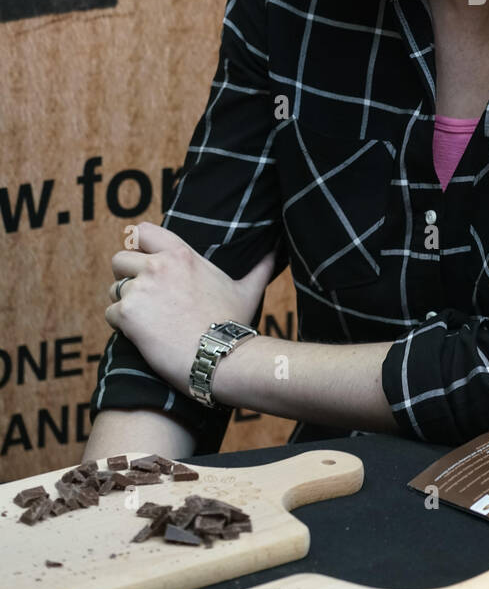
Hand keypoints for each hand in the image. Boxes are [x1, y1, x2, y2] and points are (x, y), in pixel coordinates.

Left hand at [105, 222, 275, 393]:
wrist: (219, 357)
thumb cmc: (232, 325)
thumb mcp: (247, 290)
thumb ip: (259, 268)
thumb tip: (277, 253)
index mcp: (181, 254)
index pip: (141, 231)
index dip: (137, 246)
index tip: (143, 263)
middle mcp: (158, 265)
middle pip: (120, 260)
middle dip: (126, 279)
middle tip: (144, 299)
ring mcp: (140, 288)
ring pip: (113, 290)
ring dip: (124, 305)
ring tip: (147, 322)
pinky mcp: (127, 313)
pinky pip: (110, 315)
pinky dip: (121, 328)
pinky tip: (143, 338)